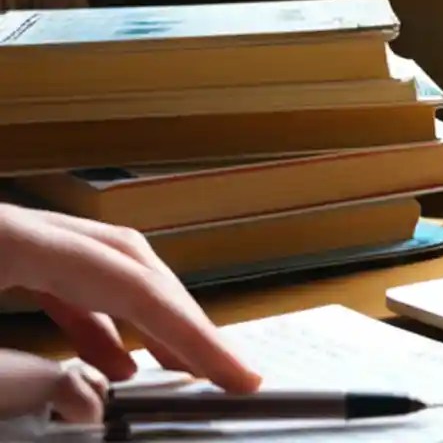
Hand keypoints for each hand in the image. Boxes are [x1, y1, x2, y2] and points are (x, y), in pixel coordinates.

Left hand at [0, 203, 260, 420]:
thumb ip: (19, 381)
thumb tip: (86, 398)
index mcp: (10, 239)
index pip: (129, 284)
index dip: (191, 332)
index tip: (237, 374)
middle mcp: (16, 227)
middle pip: (128, 261)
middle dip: (182, 315)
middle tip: (223, 367)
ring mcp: (9, 239)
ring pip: (101, 266)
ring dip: (146, 317)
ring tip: (178, 366)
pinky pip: (63, 281)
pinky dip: (97, 318)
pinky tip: (113, 360)